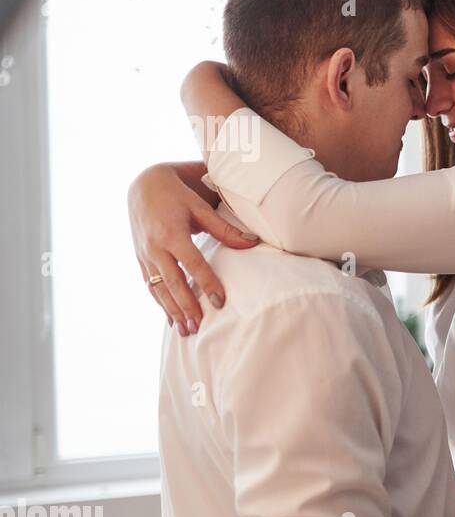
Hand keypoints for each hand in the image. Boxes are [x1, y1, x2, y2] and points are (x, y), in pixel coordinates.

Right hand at [128, 163, 258, 333]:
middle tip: (200, 327)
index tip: (220, 302)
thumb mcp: (200, 206)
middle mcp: (155, 248)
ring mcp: (145, 255)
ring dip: (172, 311)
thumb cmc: (177, 194)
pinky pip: (149, 286)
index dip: (207, 284)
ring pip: (159, 289)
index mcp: (172, 234)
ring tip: (186, 331)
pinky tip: (170, 319)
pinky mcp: (140, 259)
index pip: (193, 264)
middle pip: (173, 283)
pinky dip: (160, 303)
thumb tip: (252, 242)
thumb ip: (224, 228)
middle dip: (186, 307)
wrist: (142, 185)